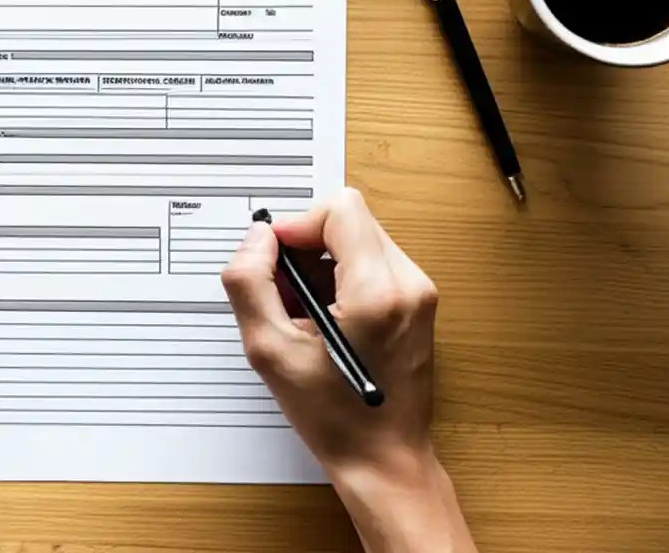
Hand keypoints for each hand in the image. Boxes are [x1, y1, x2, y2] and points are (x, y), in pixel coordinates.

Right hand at [223, 189, 474, 552]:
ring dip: (321, 266)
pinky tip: (325, 322)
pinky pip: (372, 263)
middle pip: (349, 220)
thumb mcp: (269, 350)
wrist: (383, 459)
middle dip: (307, 247)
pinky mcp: (417, 303)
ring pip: (359, 239)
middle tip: (285, 295)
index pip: (341, 209)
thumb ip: (250, 283)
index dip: (297, 225)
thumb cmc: (335, 418)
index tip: (275, 258)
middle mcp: (408, 284)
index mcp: (377, 291)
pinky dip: (340, 280)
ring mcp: (418, 293)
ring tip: (304, 316)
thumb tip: (256, 240)